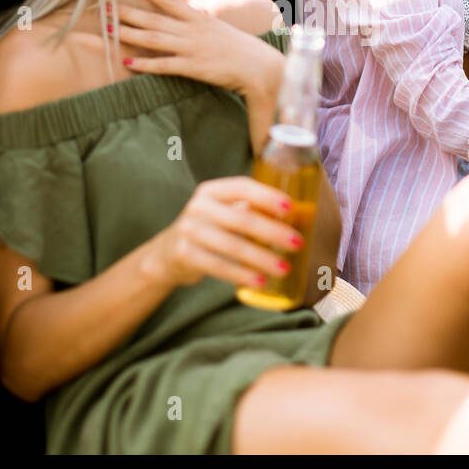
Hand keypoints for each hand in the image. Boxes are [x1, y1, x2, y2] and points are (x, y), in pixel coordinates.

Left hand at [114, 0, 280, 98]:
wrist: (258, 67)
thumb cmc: (238, 47)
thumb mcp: (217, 27)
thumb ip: (198, 18)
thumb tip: (186, 7)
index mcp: (198, 18)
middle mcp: (192, 30)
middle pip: (154, 17)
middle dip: (128, 11)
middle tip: (103, 4)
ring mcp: (192, 48)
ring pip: (154, 38)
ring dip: (130, 33)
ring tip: (108, 28)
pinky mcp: (193, 68)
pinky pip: (164, 65)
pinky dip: (144, 63)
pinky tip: (127, 62)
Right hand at [145, 177, 304, 288]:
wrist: (168, 253)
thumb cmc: (210, 229)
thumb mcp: (225, 213)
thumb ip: (253, 211)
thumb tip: (300, 217)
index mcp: (212, 190)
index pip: (243, 187)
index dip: (267, 196)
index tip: (291, 208)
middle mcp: (198, 206)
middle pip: (242, 219)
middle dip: (273, 232)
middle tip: (297, 244)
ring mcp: (189, 230)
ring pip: (233, 245)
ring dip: (262, 258)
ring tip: (284, 269)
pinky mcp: (185, 254)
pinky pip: (219, 266)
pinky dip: (242, 275)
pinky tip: (260, 281)